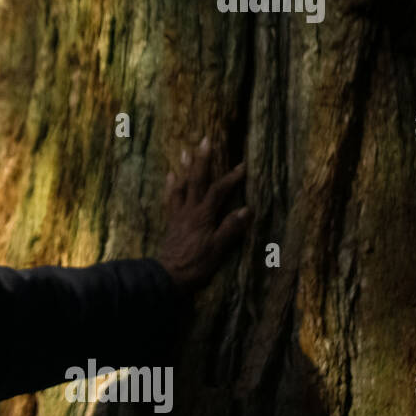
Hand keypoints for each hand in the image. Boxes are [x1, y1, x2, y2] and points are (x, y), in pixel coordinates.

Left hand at [158, 135, 250, 295]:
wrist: (168, 275)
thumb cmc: (196, 264)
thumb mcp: (218, 249)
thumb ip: (231, 229)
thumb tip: (247, 209)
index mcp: (203, 216)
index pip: (219, 191)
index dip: (231, 177)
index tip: (243, 165)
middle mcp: (189, 210)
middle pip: (196, 180)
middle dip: (202, 160)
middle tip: (204, 140)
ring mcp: (178, 214)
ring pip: (181, 186)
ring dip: (185, 168)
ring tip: (186, 151)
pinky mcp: (172, 221)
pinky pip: (170, 199)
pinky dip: (171, 186)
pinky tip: (171, 176)